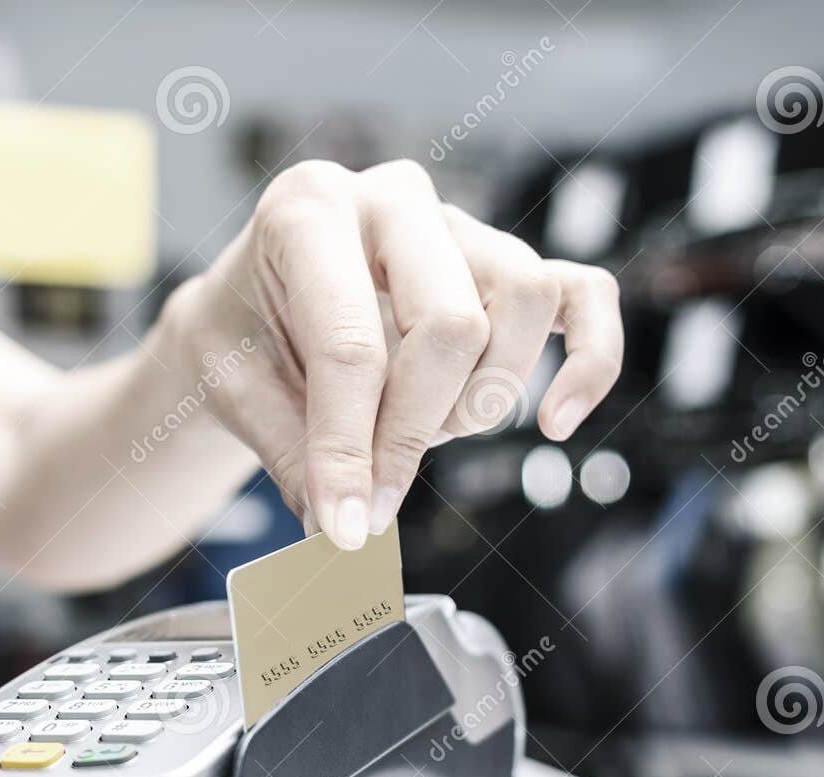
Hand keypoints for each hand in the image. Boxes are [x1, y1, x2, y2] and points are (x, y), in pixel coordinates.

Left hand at [159, 158, 624, 548]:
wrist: (251, 310)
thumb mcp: (234, 392)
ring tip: (425, 433)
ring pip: (523, 301)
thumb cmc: (241, 340)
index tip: (344, 527)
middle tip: (377, 499)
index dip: (350, 449)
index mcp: (308, 211)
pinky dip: (589, 359)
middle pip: (450, 323)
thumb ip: (293, 457)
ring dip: (482, 397)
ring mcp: (459, 222)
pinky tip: (556, 421)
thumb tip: (343, 533)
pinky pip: (584, 294)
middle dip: (413, 432)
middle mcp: (393, 197)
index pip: (352, 344)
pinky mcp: (504, 260)